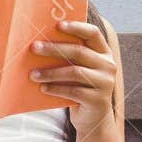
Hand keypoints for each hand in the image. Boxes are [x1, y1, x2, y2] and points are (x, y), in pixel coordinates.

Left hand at [32, 19, 118, 134]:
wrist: (91, 116)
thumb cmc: (77, 85)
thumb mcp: (75, 68)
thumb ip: (66, 56)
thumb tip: (36, 42)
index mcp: (103, 52)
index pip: (93, 34)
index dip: (76, 27)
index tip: (57, 24)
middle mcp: (108, 65)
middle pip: (79, 52)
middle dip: (54, 49)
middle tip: (33, 47)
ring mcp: (106, 83)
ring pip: (75, 72)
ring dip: (51, 72)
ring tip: (33, 74)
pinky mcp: (99, 100)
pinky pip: (74, 91)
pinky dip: (56, 88)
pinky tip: (43, 88)